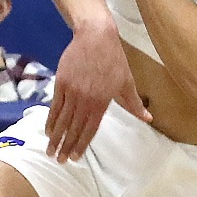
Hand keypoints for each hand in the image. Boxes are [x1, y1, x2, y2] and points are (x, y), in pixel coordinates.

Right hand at [45, 20, 150, 162]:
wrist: (96, 36)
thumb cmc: (114, 60)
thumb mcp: (127, 82)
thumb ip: (134, 104)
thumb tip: (148, 119)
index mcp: (101, 102)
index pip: (89, 129)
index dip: (81, 144)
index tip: (75, 158)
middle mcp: (85, 100)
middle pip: (74, 128)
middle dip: (66, 146)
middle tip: (59, 160)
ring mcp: (71, 91)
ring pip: (62, 119)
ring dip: (55, 137)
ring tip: (50, 150)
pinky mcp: (61, 82)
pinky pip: (54, 105)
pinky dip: (50, 119)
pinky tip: (47, 130)